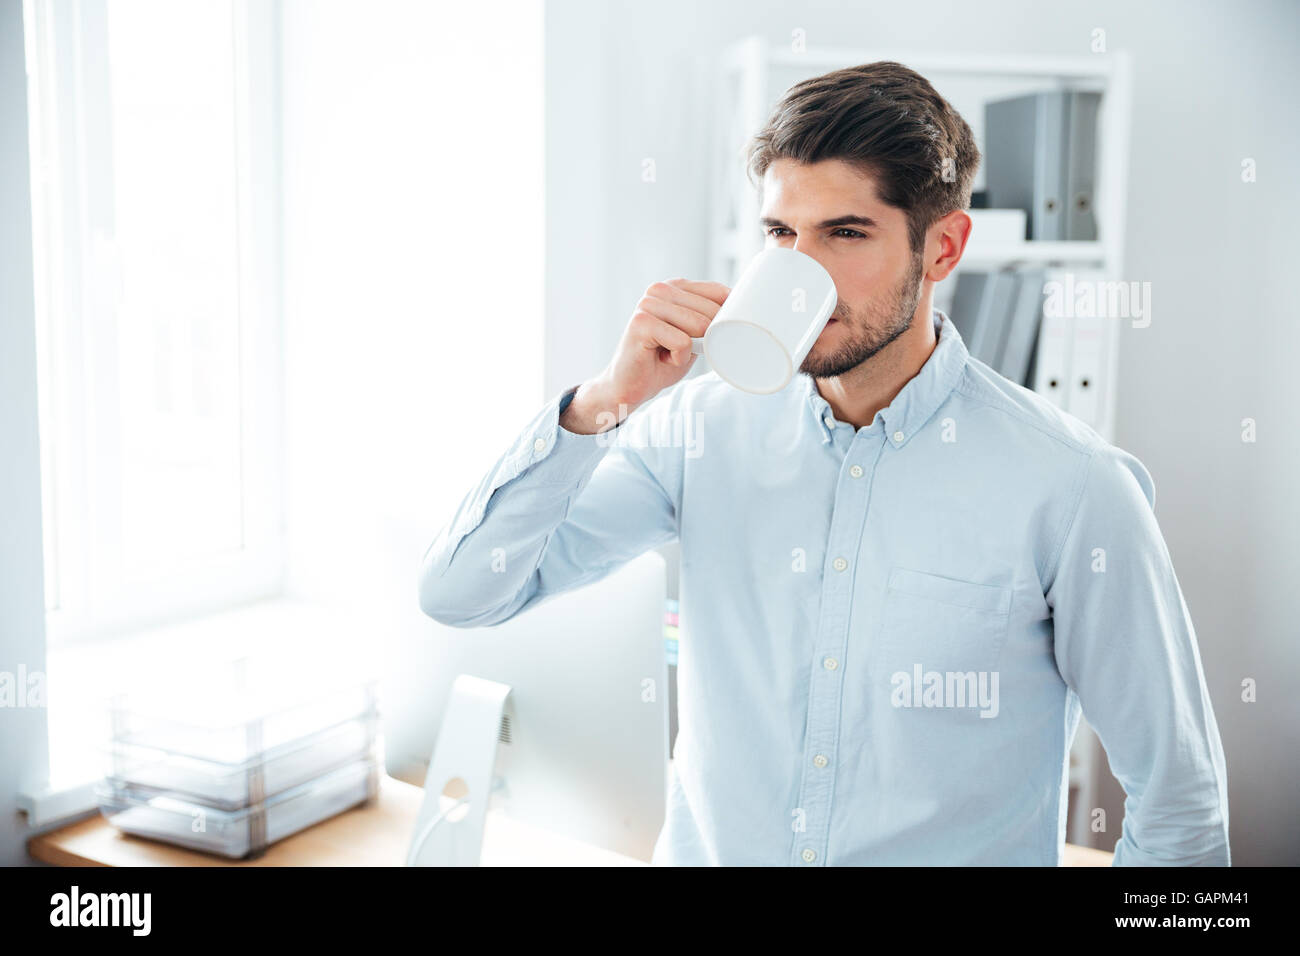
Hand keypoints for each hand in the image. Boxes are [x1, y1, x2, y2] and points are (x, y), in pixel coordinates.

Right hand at [560, 278, 729, 433]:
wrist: (630, 387)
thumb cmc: (663, 361)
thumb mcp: (694, 335)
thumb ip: (711, 318)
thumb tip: (743, 309)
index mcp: (674, 286)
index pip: (719, 292)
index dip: (723, 319)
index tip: (708, 337)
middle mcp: (659, 289)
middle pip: (711, 311)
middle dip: (704, 338)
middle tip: (679, 350)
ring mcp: (648, 303)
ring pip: (698, 325)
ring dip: (689, 349)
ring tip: (668, 353)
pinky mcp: (641, 322)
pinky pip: (682, 342)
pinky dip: (677, 358)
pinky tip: (661, 358)